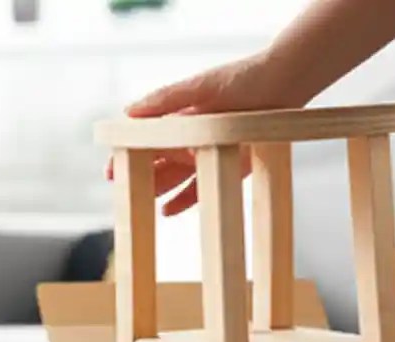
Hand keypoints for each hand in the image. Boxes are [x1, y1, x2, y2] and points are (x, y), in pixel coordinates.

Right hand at [107, 52, 305, 215]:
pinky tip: (167, 210)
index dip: (126, 154)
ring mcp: (208, 154)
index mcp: (178, 118)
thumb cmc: (241, 78)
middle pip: (156, 162)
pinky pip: (202, 188)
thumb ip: (163, 99)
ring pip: (175, 177)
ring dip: (157, 189)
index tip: (111, 169)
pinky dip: (184, 200)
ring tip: (142, 199)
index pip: (144, 140)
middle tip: (122, 190)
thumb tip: (127, 113)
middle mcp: (190, 138)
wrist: (283, 84)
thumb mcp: (198, 86)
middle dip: (138, 175)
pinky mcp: (230, 167)